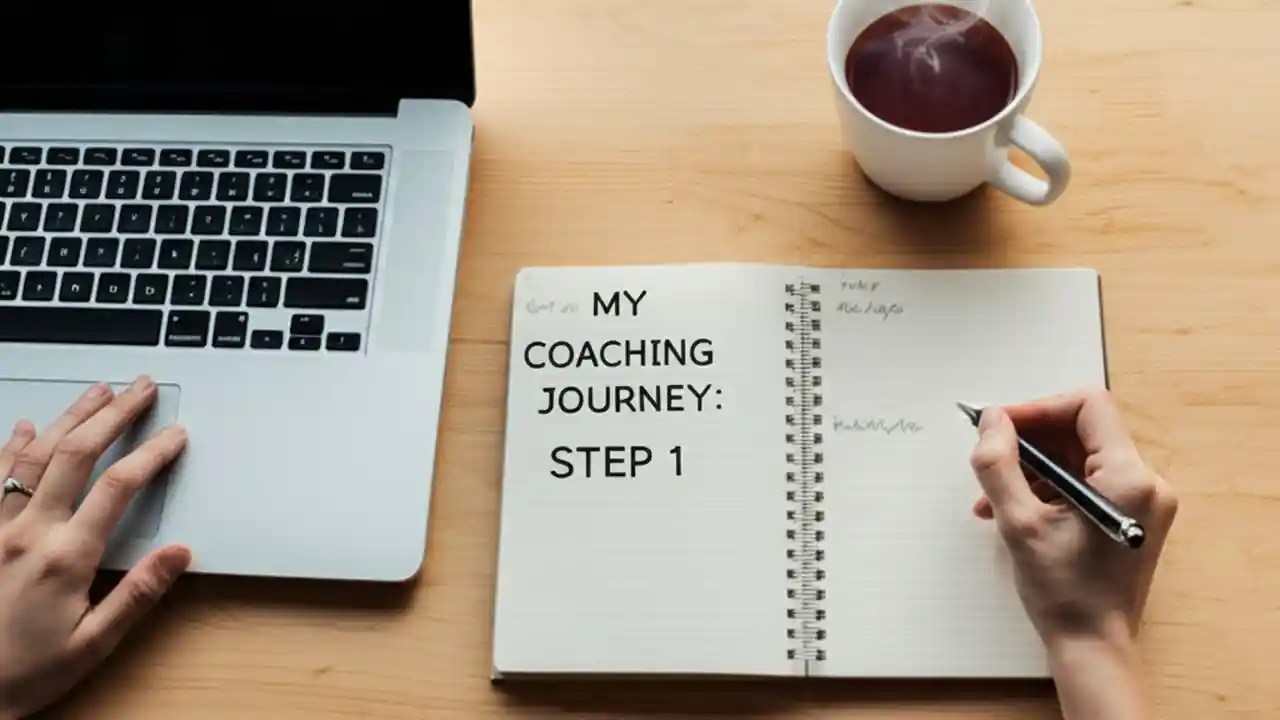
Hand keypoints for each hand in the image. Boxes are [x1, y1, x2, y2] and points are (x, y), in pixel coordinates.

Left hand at [0, 377, 190, 719]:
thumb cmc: (22, 674)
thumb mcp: (93, 645)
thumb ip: (137, 594)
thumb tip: (180, 552)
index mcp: (64, 557)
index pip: (118, 486)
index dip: (151, 453)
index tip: (175, 434)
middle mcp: (25, 533)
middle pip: (76, 454)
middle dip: (114, 414)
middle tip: (141, 388)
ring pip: (32, 455)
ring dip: (69, 418)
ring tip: (97, 391)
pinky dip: (11, 446)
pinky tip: (27, 427)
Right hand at [969, 389, 1177, 719]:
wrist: (1092, 646)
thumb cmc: (1064, 593)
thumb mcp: (1019, 523)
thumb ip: (999, 464)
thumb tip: (990, 421)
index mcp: (1128, 479)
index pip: (1088, 406)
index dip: (1038, 408)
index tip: (999, 425)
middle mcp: (1144, 483)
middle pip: (1081, 430)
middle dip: (1030, 439)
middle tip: (990, 454)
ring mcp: (1140, 500)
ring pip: (1078, 456)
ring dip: (1032, 466)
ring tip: (993, 495)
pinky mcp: (1128, 514)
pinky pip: (1083, 480)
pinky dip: (1047, 486)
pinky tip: (1013, 508)